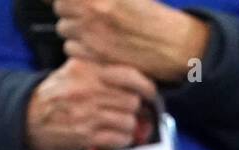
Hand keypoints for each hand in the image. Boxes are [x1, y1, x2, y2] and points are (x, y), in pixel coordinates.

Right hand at [24, 56, 154, 149]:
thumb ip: (104, 72)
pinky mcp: (86, 134)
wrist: (29, 118)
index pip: (128, 74)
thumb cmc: (58, 96)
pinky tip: (115, 137)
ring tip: (119, 125)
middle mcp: (87, 88)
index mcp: (86, 68)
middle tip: (131, 113)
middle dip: (135, 110)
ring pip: (129, 121)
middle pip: (133, 101)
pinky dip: (122, 140)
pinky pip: (121, 138)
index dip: (145, 87)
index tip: (149, 94)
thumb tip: (140, 85)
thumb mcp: (75, 72)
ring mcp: (86, 112)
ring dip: (129, 127)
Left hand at [53, 0, 209, 83]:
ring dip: (75, 32)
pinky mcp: (97, 55)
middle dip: (71, 13)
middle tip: (89, 19)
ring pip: (64, 30)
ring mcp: (93, 33)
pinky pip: (72, 50)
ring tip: (94, 35)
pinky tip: (97, 49)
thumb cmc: (155, 19)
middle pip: (61, 9)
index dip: (71, 0)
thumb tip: (82, 2)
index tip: (79, 4)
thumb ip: (100, 0)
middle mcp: (92, 10)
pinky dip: (81, 50)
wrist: (177, 46)